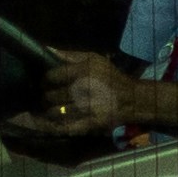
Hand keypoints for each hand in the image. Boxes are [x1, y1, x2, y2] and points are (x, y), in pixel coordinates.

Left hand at [0, 46, 146, 157]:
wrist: (132, 99)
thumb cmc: (111, 77)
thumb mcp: (94, 59)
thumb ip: (70, 55)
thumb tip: (46, 49)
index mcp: (82, 72)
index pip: (51, 77)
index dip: (45, 80)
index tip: (45, 82)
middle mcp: (81, 90)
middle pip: (50, 96)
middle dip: (46, 97)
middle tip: (46, 96)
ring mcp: (85, 109)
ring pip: (55, 113)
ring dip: (50, 111)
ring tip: (50, 108)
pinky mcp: (89, 125)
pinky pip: (65, 127)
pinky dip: (57, 125)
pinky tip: (55, 122)